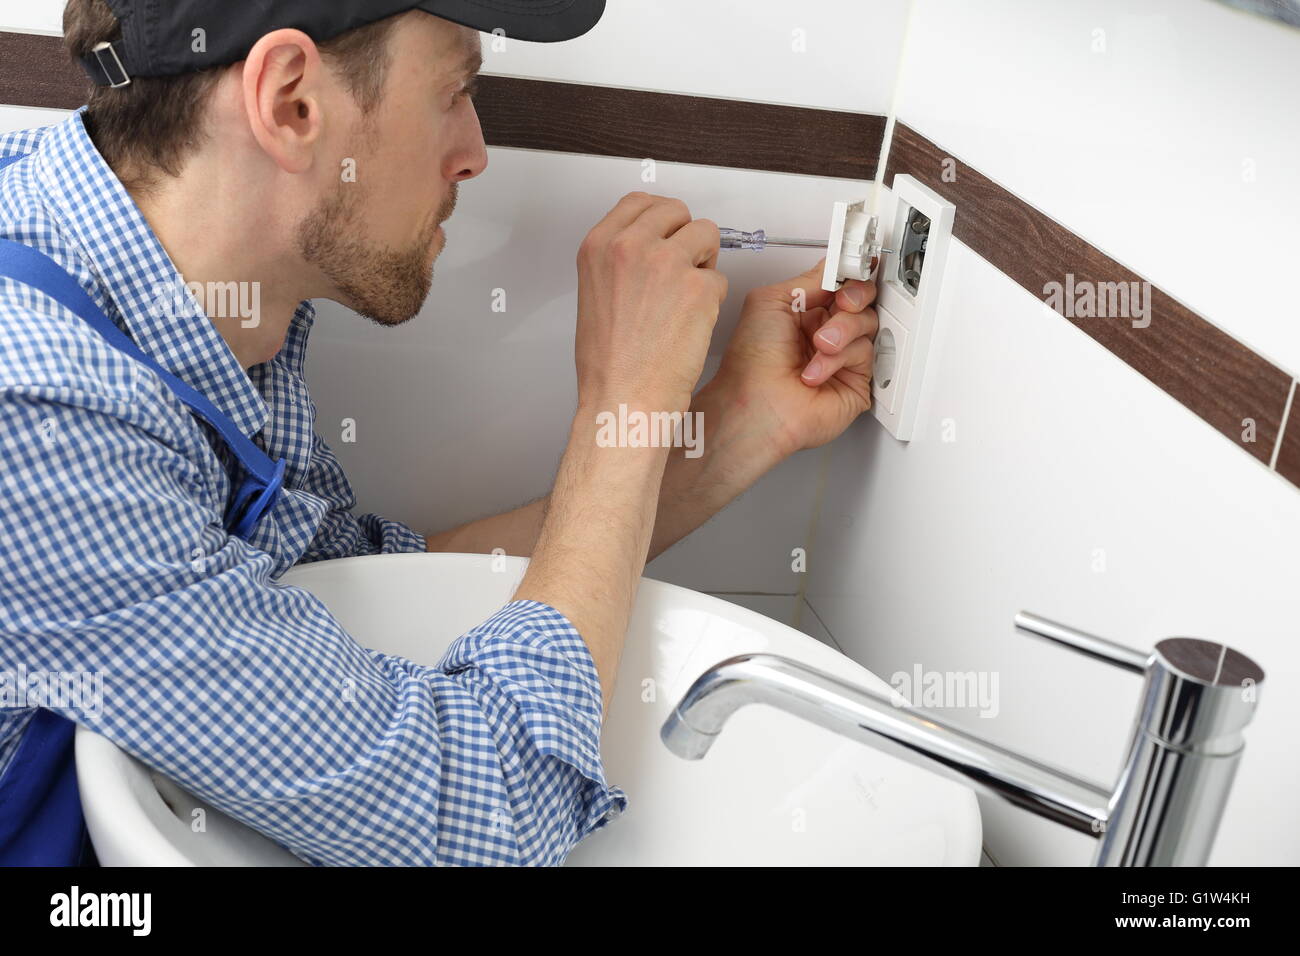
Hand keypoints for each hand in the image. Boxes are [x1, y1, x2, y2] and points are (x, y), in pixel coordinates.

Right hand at [574, 191, 727, 411]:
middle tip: (681, 269)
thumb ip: (618, 261)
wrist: (624, 398)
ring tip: (687, 297)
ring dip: (705, 262)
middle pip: (677, 211)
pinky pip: (720, 277)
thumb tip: (648, 246)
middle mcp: (630, 246)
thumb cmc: (609, 363)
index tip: (666, 233)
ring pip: (707, 234)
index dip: (660, 219)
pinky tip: (691, 323)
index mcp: (599, 246)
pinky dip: (713, 299)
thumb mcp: (594, 294)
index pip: (639, 202)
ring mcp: (666, 263)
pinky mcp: (699, 287)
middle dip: (685, 237)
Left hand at [711, 257, 878, 456]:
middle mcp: (824, 332)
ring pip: (867, 322)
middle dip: (854, 295)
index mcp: (804, 312)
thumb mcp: (771, 301)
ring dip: (842, 329)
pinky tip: (816, 370)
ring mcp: (841, 356)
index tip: (854, 266)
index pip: (840, 284)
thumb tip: (835, 268)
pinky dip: (840, 357)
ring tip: (819, 345)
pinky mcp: (856, 380)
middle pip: (862, 299)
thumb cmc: (752, 362)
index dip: (850, 274)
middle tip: (841, 303)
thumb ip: (808, 279)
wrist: (757, 403)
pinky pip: (866, 352)